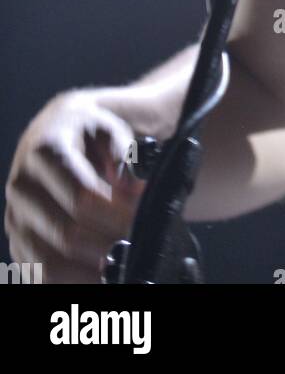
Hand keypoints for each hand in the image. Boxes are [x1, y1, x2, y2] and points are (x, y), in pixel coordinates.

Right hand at [4, 90, 146, 282]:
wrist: (51, 134)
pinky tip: (100, 275)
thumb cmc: (87, 134)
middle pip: (66, 234)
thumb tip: (135, 187)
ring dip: (90, 271)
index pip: (81, 196)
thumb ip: (126, 155)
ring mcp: (16, 219)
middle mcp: (23, 187)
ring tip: (121, 267)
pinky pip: (41, 276)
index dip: (116, 215)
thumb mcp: (110, 129)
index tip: (142, 223)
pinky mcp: (17, 243)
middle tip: (138, 249)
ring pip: (50, 263)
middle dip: (108, 245)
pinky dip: (73, 281)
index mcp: (46, 152)